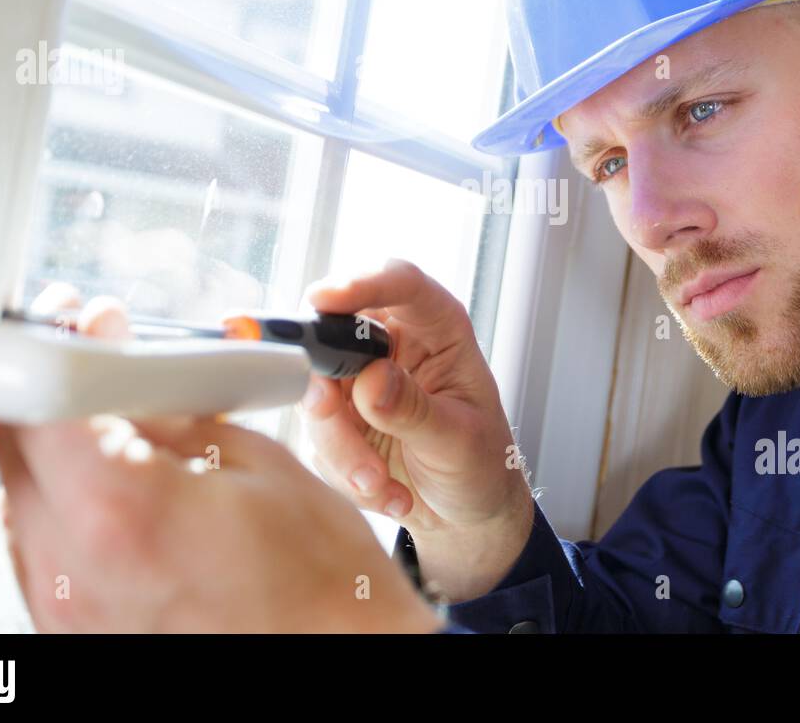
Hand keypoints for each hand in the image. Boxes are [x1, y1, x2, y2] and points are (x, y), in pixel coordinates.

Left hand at [0, 283, 444, 632]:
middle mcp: (73, 571)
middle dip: (55, 392)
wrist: (337, 659)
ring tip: (130, 434)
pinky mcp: (71, 634)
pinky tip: (125, 490)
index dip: (59, 346)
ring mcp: (65, 613)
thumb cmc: (321, 581)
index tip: (83, 328)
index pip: (37, 398)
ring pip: (19, 497)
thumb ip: (168, 404)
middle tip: (106, 365)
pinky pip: (39, 548)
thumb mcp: (255, 458)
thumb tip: (119, 361)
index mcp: (119, 512)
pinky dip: (67, 504)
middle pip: (12, 446)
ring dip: (58, 449)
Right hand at [300, 259, 533, 599]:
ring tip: (381, 484)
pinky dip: (346, 474)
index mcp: (438, 330)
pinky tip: (387, 492)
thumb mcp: (459, 442)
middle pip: (336, 335)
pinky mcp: (337, 419)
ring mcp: (358, 381)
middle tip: (329, 414)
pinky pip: (317, 439)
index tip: (325, 299)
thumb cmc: (482, 464)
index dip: (362, 283)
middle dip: (328, 384)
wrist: (467, 515)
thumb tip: (370, 381)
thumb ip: (415, 411)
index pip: (402, 285)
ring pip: (317, 394)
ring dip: (342, 448)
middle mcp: (393, 346)